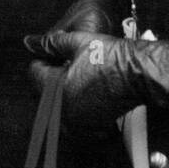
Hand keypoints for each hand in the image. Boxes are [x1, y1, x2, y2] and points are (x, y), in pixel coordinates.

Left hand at [24, 30, 168, 136]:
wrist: (138, 73)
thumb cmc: (110, 57)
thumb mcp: (77, 42)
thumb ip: (50, 43)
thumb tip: (30, 42)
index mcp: (57, 90)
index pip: (34, 74)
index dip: (43, 59)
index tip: (55, 54)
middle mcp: (65, 110)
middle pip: (43, 92)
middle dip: (50, 77)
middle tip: (67, 62)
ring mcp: (79, 121)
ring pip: (57, 106)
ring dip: (61, 92)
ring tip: (76, 75)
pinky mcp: (93, 126)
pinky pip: (73, 117)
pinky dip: (75, 105)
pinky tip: (86, 88)